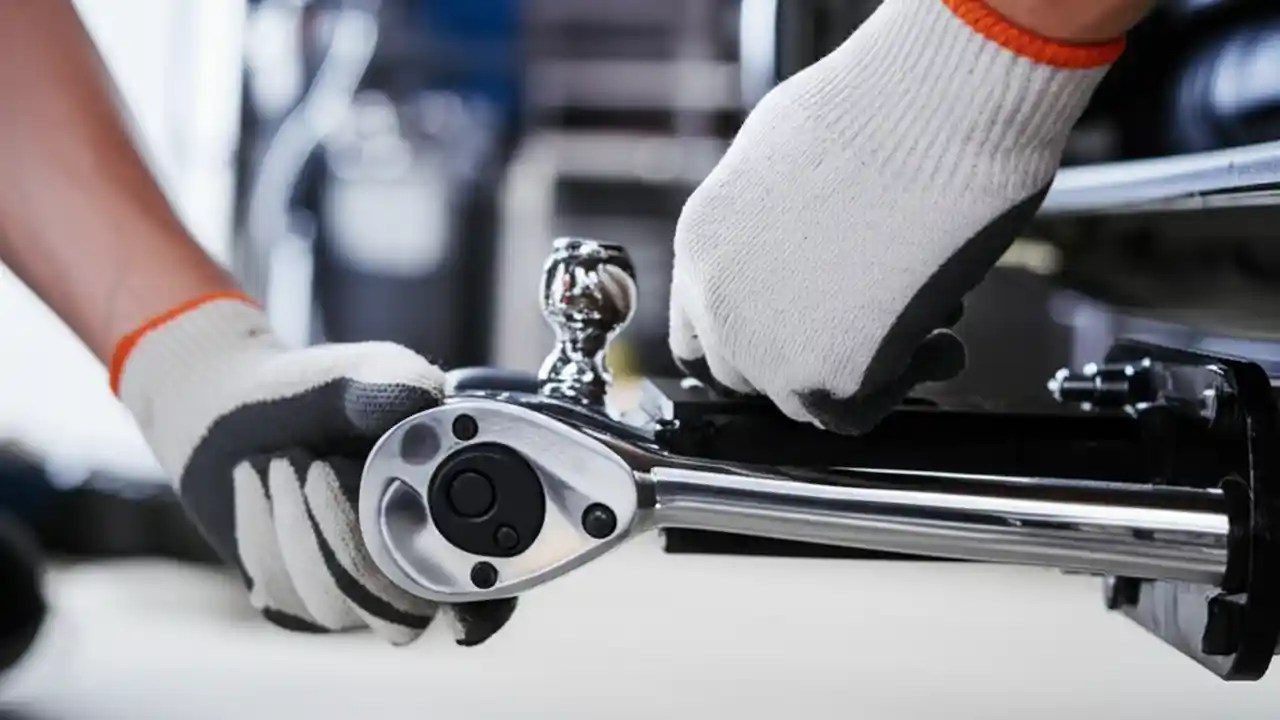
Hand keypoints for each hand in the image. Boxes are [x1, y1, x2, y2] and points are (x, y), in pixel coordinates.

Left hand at [114, 294, 513, 644]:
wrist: (234, 412)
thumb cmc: (322, 393)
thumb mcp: (363, 374)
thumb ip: (394, 386)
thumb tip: (419, 400)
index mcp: (455, 520)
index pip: (487, 592)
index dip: (481, 607)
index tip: (460, 609)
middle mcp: (412, 574)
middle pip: (400, 612)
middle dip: (349, 533)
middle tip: (317, 465)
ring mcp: (353, 600)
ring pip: (334, 602)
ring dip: (298, 522)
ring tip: (286, 461)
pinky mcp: (294, 605)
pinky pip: (283, 592)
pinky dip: (265, 531)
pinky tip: (263, 490)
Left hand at [667, 0, 1116, 432]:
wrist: (933, 116)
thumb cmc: (878, 113)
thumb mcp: (783, 161)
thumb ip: (766, 227)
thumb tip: (793, 263)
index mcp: (701, 243)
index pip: (697, 334)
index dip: (747, 343)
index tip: (792, 340)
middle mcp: (718, 302)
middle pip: (744, 374)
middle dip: (807, 355)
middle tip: (865, 328)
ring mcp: (764, 347)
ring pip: (802, 399)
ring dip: (863, 372)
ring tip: (926, 321)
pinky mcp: (826, 376)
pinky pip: (856, 417)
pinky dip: (901, 387)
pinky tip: (938, 342)